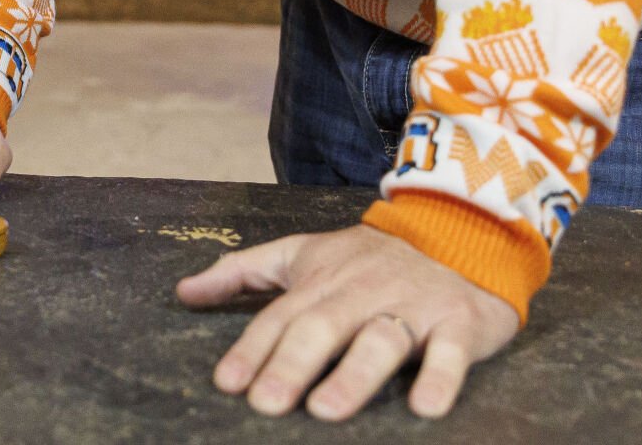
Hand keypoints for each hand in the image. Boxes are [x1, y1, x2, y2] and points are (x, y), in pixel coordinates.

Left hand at [176, 224, 519, 420]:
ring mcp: (411, 306)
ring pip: (380, 339)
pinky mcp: (459, 323)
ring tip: (326, 410)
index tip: (228, 382)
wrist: (458, 230)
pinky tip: (424, 407)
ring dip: (353, 375)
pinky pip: (450, 352)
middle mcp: (361, 292)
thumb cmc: (369, 256)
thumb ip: (243, 271)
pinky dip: (440, 378)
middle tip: (266, 403)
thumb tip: (183, 292)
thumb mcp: (302, 253)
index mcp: (322, 280)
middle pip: (323, 327)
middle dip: (292, 364)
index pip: (280, 316)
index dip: (253, 349)